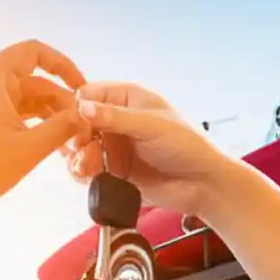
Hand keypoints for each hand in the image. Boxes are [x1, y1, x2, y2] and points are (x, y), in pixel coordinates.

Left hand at [0, 40, 89, 223]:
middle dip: (62, 105)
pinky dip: (31, 127)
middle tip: (83, 134)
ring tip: (70, 147)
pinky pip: (10, 114)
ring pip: (24, 101)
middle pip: (34, 81)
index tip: (85, 92)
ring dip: (49, 119)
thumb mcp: (27, 148)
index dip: (65, 68)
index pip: (37, 53)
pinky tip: (48, 149)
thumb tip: (85, 116)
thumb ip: (61, 128)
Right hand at [65, 82, 238, 218]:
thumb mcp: (151, 126)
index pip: (90, 94)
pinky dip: (84, 174)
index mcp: (128, 98)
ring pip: (81, 148)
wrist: (204, 185)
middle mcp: (117, 121)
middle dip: (76, 137)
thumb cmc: (187, 146)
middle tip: (81, 149)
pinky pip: (88, 171)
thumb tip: (82, 107)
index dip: (78, 107)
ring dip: (78, 158)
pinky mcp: (114, 172)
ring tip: (85, 167)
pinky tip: (89, 177)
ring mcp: (115, 147)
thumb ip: (116, 118)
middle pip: (80, 123)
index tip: (75, 123)